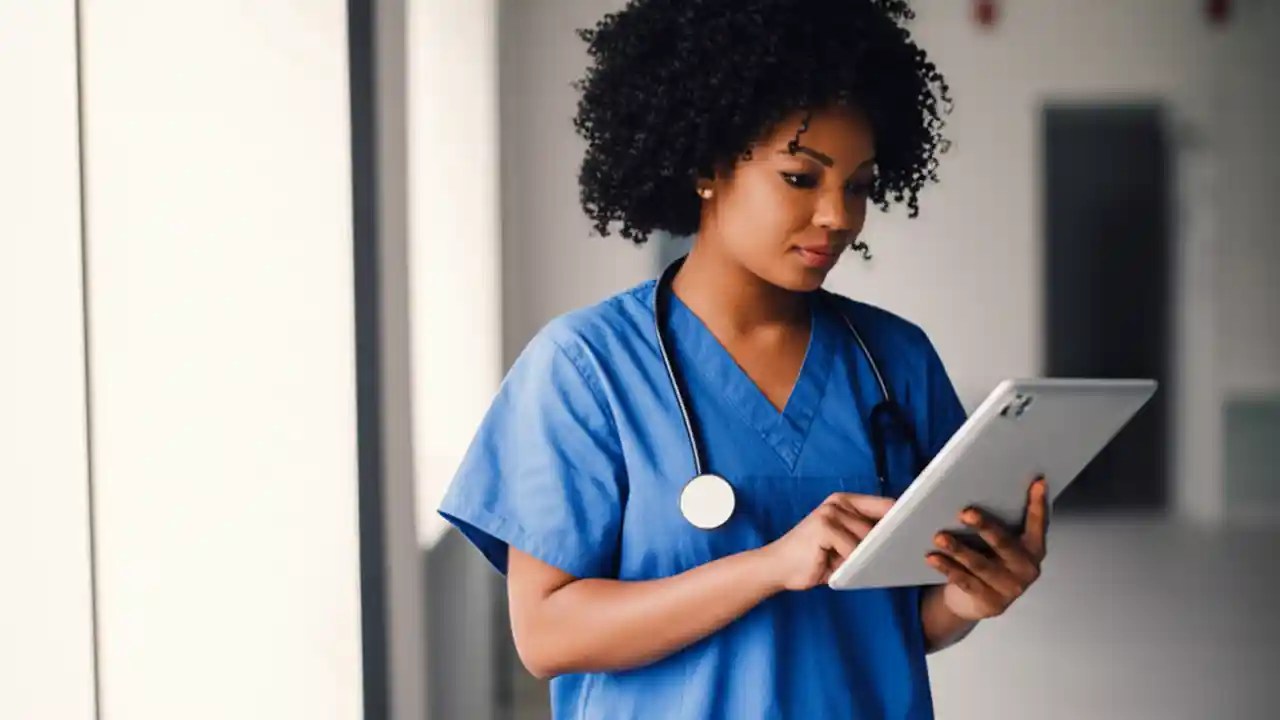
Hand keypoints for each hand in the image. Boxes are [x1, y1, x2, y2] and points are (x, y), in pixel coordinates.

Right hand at [757, 493, 894, 591]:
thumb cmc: (814, 559)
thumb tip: (901, 544)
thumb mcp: (845, 547)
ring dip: (866, 557)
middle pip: (881, 524)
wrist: (777, 567)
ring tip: (852, 566)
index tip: (921, 532)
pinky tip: (838, 568)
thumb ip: (865, 539)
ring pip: (868, 538)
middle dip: (887, 544)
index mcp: (846, 501)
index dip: (903, 518)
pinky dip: (850, 563)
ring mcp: (831, 512)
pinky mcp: (824, 526)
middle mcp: (839, 502)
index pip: (886, 505)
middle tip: (893, 559)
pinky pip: (852, 549)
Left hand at [927, 477, 1048, 621]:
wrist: (977, 601)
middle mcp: (1027, 568)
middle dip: (985, 526)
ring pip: (981, 564)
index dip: (1038, 503)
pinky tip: (932, 557)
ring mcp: (1011, 588)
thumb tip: (971, 485)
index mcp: (1033, 548)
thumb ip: (997, 521)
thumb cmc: (986, 559)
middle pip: (1005, 543)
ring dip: (959, 549)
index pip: (1039, 523)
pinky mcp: (990, 602)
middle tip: (966, 512)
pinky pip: (965, 581)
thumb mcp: (996, 542)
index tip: (1036, 482)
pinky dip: (947, 568)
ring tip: (940, 536)